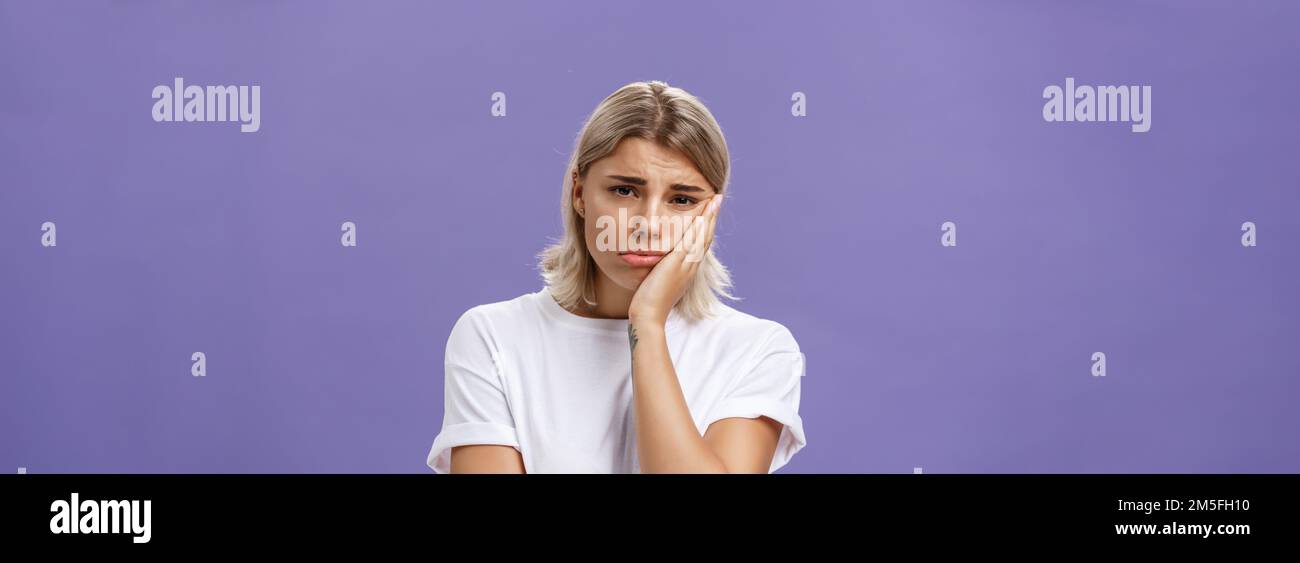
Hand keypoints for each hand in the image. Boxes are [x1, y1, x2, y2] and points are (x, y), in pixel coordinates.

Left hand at [627, 194, 720, 326]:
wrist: (649, 315)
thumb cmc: (649, 302)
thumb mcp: (659, 281)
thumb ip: (662, 270)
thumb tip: (656, 261)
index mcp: (688, 270)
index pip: (701, 244)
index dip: (706, 228)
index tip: (709, 212)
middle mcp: (691, 267)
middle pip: (706, 237)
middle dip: (712, 217)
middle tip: (717, 199)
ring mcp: (686, 265)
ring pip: (702, 236)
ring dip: (709, 217)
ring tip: (715, 200)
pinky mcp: (677, 263)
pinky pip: (692, 241)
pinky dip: (698, 227)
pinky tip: (702, 214)